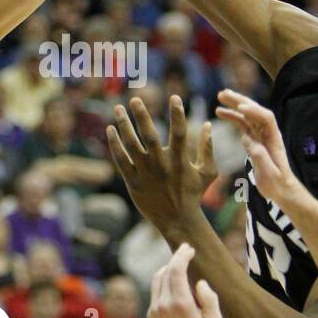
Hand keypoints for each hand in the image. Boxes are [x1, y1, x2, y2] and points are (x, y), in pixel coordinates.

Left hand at [106, 95, 216, 233]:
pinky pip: (121, 161)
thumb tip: (208, 124)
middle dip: (142, 116)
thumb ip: (207, 148)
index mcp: (180, 161)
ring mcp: (145, 174)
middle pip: (149, 136)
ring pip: (131, 146)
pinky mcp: (133, 182)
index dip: (178, 114)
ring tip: (117, 108)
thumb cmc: (194, 194)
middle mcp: (161, 166)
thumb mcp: (207, 172)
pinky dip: (115, 145)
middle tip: (134, 99)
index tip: (174, 96)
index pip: (179, 133)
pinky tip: (110, 130)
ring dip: (123, 126)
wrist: (178, 220)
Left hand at [148, 243, 222, 317]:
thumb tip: (199, 282)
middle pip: (167, 271)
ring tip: (180, 265)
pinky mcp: (151, 314)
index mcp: (181, 303)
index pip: (176, 269)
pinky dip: (164, 281)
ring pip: (158, 279)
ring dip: (169, 268)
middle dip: (176, 258)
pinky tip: (174, 283)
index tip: (189, 248)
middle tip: (186, 250)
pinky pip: (156, 291)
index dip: (182, 255)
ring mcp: (155, 309)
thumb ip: (209, 298)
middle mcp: (164, 304)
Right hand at [216, 90, 297, 209]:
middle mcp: (268, 133)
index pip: (266, 119)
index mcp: (274, 139)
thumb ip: (259, 156)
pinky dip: (232, 117)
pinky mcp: (254, 140)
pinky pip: (242, 125)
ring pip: (247, 116)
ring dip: (234, 105)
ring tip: (220, 96)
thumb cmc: (277, 184)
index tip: (240, 108)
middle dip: (241, 100)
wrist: (282, 189)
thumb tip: (247, 139)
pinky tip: (221, 112)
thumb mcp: (269, 173)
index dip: (254, 111)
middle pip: (255, 111)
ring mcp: (260, 135)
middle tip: (224, 93)